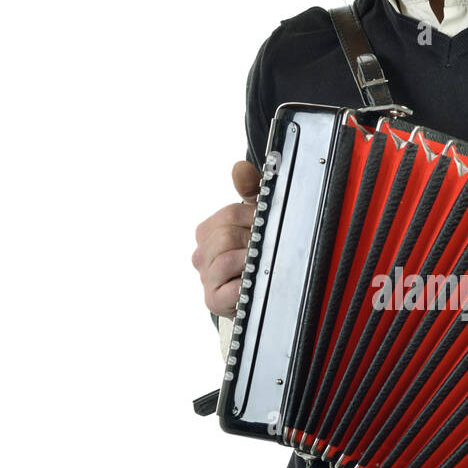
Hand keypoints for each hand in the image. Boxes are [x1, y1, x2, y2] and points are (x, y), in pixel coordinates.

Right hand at [191, 160, 260, 318]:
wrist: (254, 293)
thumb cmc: (252, 253)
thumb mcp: (254, 219)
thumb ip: (249, 190)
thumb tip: (239, 168)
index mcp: (208, 231)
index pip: (230, 214)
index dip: (253, 218)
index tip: (265, 226)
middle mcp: (202, 253)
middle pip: (226, 235)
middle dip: (252, 240)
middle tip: (265, 247)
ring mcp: (206, 277)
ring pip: (227, 259)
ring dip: (249, 260)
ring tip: (260, 264)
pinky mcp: (213, 300)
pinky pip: (231, 288)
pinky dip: (246, 284)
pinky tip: (254, 282)